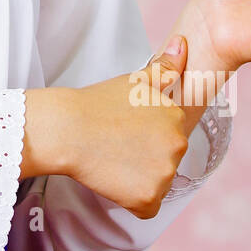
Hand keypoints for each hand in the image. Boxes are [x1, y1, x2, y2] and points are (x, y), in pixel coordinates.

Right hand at [55, 36, 191, 219]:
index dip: (145, 135)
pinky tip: (112, 180)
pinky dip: (131, 200)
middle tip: (115, 144)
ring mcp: (165, 174)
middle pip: (166, 162)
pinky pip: (147, 208)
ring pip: (157, 184)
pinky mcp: (148, 199)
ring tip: (111, 160)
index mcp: (177, 118)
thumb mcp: (135, 80)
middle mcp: (178, 146)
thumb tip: (184, 42)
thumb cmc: (96, 102)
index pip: (170, 136)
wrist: (66, 128)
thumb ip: (166, 66)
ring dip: (138, 180)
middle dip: (145, 158)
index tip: (124, 129)